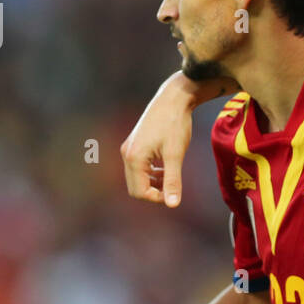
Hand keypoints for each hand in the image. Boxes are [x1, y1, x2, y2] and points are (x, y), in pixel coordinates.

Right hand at [121, 71, 234, 206]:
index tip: (174, 194)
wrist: (173, 98)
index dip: (156, 198)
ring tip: (171, 177)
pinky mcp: (135, 143)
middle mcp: (127, 153)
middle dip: (154, 191)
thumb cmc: (175, 124)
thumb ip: (172, 180)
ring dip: (153, 183)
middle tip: (173, 187)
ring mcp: (129, 148)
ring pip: (137, 177)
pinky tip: (167, 167)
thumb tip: (172, 204)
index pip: (139, 192)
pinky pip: (139, 167)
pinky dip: (152, 172)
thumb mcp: (176, 155)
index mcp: (134, 158)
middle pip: (136, 186)